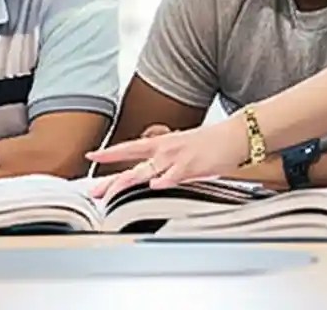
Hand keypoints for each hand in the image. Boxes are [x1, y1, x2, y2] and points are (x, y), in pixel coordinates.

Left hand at [86, 116, 249, 199]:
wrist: (236, 134)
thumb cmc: (212, 143)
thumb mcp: (183, 147)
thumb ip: (167, 160)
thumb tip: (155, 174)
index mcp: (162, 143)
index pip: (129, 148)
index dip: (109, 152)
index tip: (90, 156)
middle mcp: (165, 149)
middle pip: (132, 164)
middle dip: (111, 178)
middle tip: (93, 189)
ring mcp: (177, 158)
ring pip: (147, 171)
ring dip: (128, 182)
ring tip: (111, 192)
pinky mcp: (193, 166)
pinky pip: (175, 175)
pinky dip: (165, 180)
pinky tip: (154, 186)